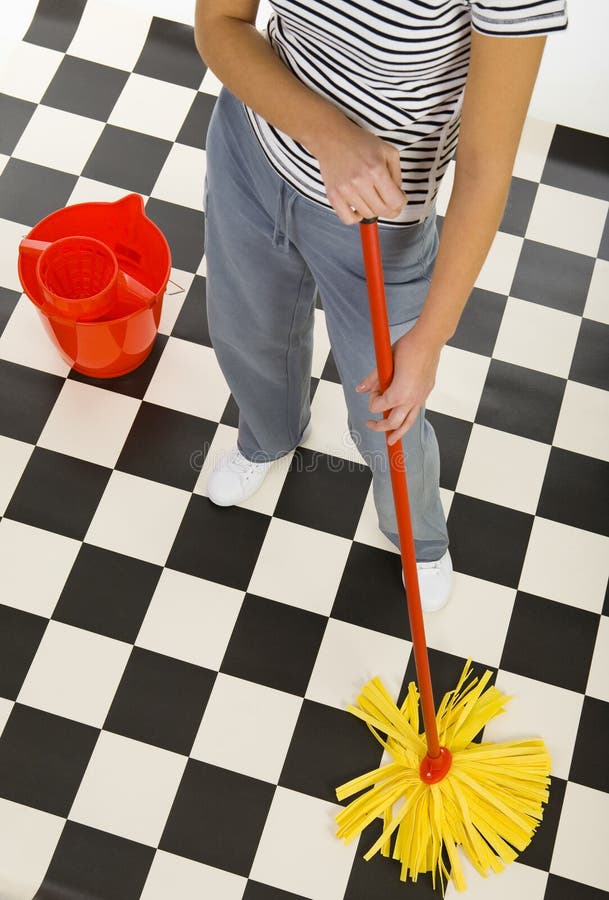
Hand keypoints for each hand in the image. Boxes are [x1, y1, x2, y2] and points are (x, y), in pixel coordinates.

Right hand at [309, 115, 407, 224]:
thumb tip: (397, 196)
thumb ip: (397, 174)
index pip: (395, 201)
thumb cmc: (359, 143)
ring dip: (373, 210)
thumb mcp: (388, 151)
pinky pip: (348, 219)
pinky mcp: (333, 196)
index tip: (399, 200)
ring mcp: (345, 190)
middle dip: (390, 210)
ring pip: (367, 215)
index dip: (401, 204)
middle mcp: (360, 182)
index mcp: (376, 170)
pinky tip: (359, 207)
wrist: (332, 138)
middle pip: (382, 211)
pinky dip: (356, 217)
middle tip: (389, 204)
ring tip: (371, 198)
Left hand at [355, 324, 442, 443]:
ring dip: (398, 433)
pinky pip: (415, 412)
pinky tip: (403, 420)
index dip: (372, 401)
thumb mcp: (385, 363)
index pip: (378, 407)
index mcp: (398, 393)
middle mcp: (411, 400)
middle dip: (380, 427)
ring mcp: (420, 398)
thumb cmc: (407, 348)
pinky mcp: (426, 393)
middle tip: (370, 424)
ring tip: (391, 441)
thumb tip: (360, 389)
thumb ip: (372, 379)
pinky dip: (407, 420)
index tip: (373, 391)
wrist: (428, 340)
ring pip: (408, 423)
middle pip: (393, 423)